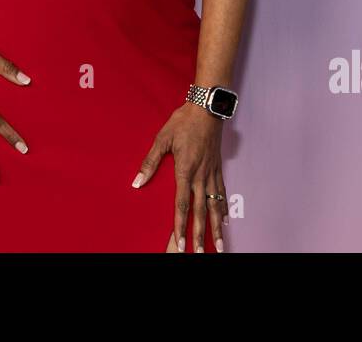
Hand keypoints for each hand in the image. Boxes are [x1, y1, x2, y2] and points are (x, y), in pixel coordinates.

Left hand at [134, 103, 227, 252]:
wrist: (207, 107)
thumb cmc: (183, 122)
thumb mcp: (162, 139)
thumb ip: (150, 163)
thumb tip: (137, 181)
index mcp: (185, 170)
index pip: (182, 204)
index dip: (180, 225)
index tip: (180, 243)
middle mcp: (200, 175)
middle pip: (200, 211)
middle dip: (200, 234)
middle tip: (200, 253)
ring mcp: (211, 172)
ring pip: (214, 205)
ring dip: (216, 227)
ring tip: (219, 245)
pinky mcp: (218, 167)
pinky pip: (222, 193)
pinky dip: (223, 208)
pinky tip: (224, 220)